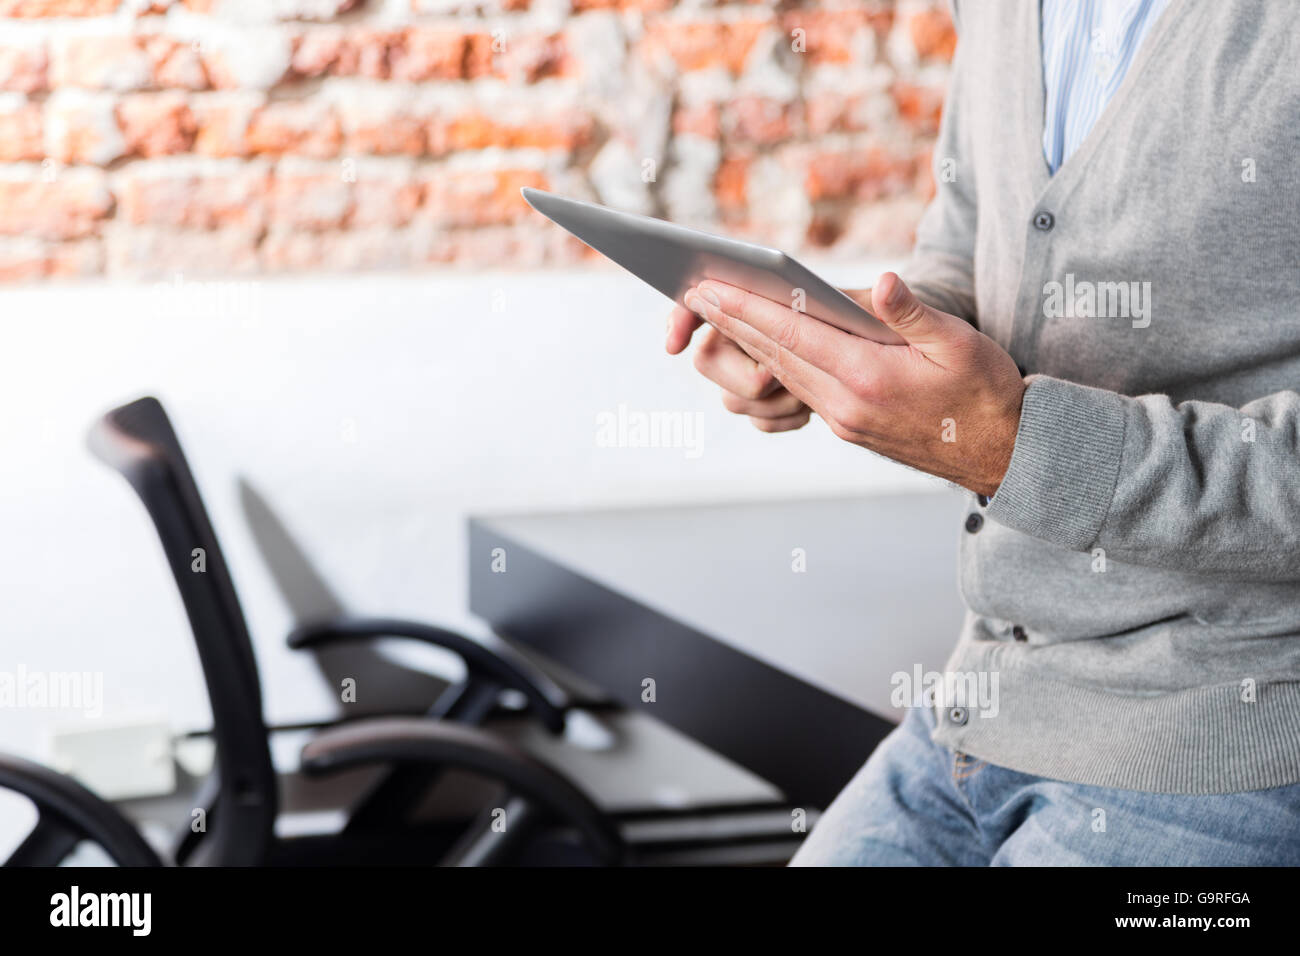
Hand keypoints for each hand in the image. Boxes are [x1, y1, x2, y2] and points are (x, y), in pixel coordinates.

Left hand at [681, 272, 1026, 496]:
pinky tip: (764, 347)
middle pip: (776, 353)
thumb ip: (912, 313)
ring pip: (785, 375)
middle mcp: (845, 404)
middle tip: (694, 294)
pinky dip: (777, 364)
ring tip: (718, 314)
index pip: (792, 333)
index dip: (746, 308)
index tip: (710, 288)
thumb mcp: (959, 342)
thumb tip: (882, 280)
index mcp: (867, 376)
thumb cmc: (986, 391)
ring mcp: (844, 421)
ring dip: (748, 343)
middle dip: (732, 322)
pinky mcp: (850, 428)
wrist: (1003, 453)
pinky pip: (803, 391)